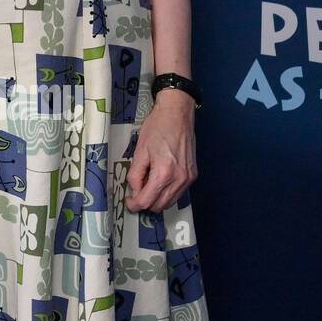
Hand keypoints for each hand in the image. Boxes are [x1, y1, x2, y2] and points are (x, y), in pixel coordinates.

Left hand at [124, 89, 196, 212]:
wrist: (177, 115)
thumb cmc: (156, 128)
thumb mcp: (140, 151)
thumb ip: (135, 174)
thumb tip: (134, 191)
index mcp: (163, 173)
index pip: (147, 201)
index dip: (134, 205)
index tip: (128, 201)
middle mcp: (179, 180)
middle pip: (159, 206)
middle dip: (145, 203)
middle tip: (135, 193)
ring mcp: (188, 179)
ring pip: (170, 202)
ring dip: (156, 199)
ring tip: (146, 185)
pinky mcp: (193, 175)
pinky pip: (178, 193)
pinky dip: (166, 193)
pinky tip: (158, 181)